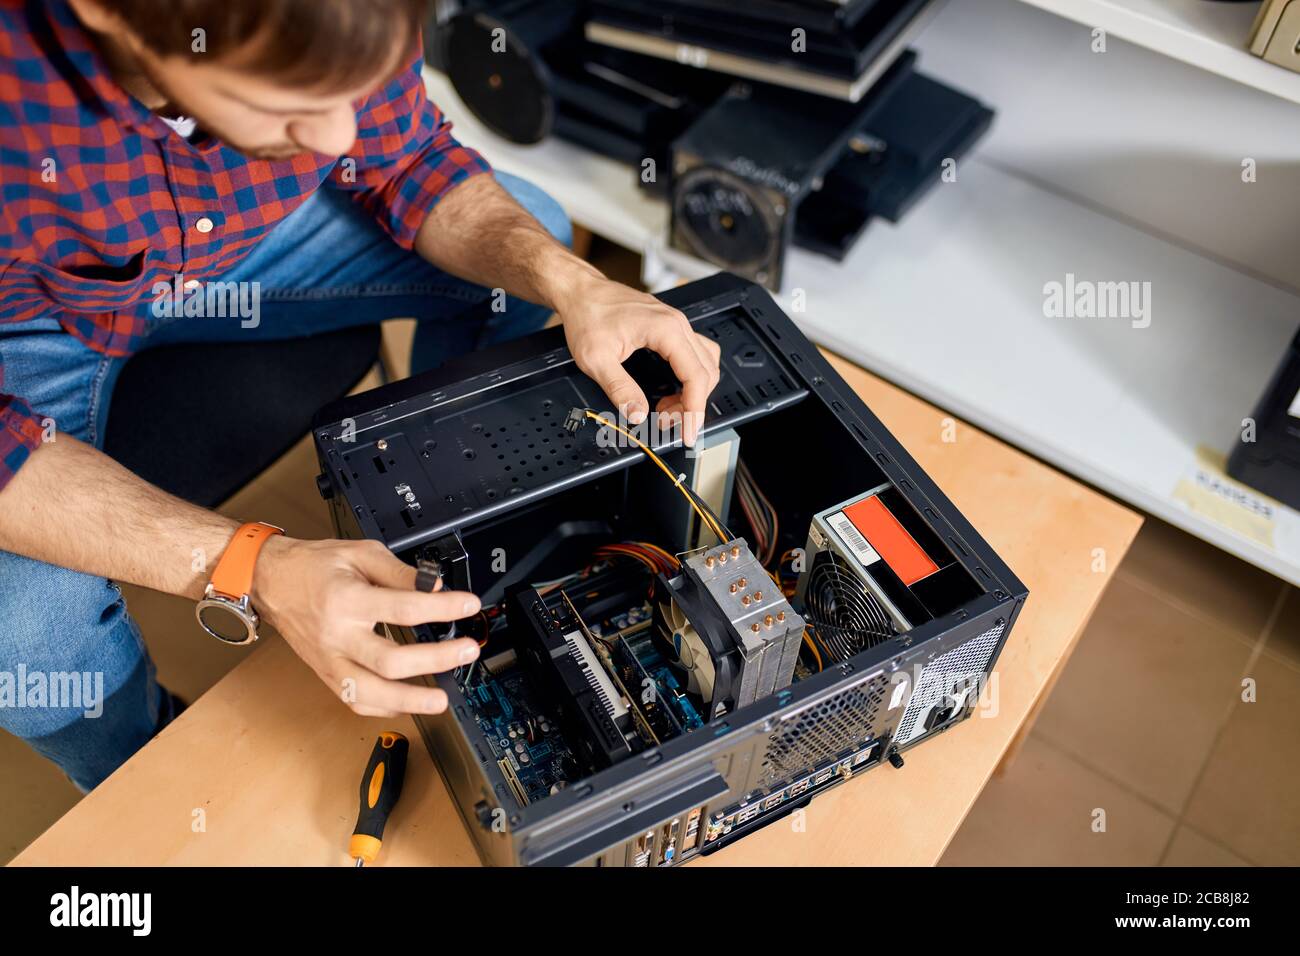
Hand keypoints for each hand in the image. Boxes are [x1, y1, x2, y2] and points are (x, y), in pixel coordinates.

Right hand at [251, 536, 480, 716]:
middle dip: (435, 660)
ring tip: (441, 700)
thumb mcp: (360, 553)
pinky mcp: (326, 674)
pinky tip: (408, 704)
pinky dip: (385, 708)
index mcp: (347, 599)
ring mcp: (330, 660)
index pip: (403, 608)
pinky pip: (355, 702)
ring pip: (370, 694)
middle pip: (390, 661)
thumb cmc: (314, 567)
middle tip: (467, 651)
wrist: (271, 581)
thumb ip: (400, 572)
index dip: (441, 608)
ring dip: (410, 701)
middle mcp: (337, 635)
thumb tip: (435, 587)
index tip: (467, 605)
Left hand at [556, 270, 721, 445]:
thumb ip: (619, 388)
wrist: (581, 292)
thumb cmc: (587, 315)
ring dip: (692, 391)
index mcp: (665, 329)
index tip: (688, 433)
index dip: (694, 410)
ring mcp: (677, 324)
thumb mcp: (595, 359)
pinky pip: (695, 355)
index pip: (695, 376)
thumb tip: (637, 414)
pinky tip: (670, 389)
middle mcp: (677, 324)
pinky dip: (689, 378)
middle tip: (666, 422)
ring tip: (666, 408)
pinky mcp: (672, 327)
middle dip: (690, 405)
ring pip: (705, 364)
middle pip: (705, 372)